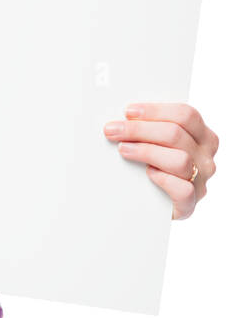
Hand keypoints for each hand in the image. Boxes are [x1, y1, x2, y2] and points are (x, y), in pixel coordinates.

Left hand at [103, 103, 218, 219]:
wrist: (151, 206)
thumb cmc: (153, 169)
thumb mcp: (158, 144)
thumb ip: (152, 129)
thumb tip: (125, 117)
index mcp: (203, 136)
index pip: (185, 115)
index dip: (155, 111)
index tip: (128, 112)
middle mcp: (205, 157)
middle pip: (176, 134)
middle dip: (140, 129)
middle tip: (113, 130)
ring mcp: (200, 181)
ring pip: (179, 160)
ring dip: (146, 151)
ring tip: (123, 149)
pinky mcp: (190, 204)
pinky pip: (183, 190)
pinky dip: (164, 179)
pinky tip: (148, 173)